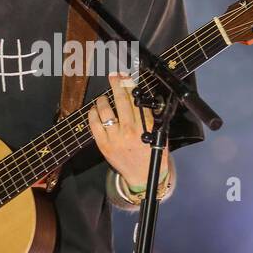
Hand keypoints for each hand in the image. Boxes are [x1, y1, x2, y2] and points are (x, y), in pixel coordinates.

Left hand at [87, 72, 168, 188]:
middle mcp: (130, 131)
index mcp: (145, 127)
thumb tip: (140, 99)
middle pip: (121, 101)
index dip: (130, 86)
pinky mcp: (103, 144)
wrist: (142, 177)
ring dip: (103, 100)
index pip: (137, 101)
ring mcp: (114, 138)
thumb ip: (150, 118)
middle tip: (114, 76)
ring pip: (106, 111)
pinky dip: (94, 114)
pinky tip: (95, 109)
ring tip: (103, 96)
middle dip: (117, 85)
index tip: (126, 77)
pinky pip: (95, 124)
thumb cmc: (152, 156)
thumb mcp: (158, 135)